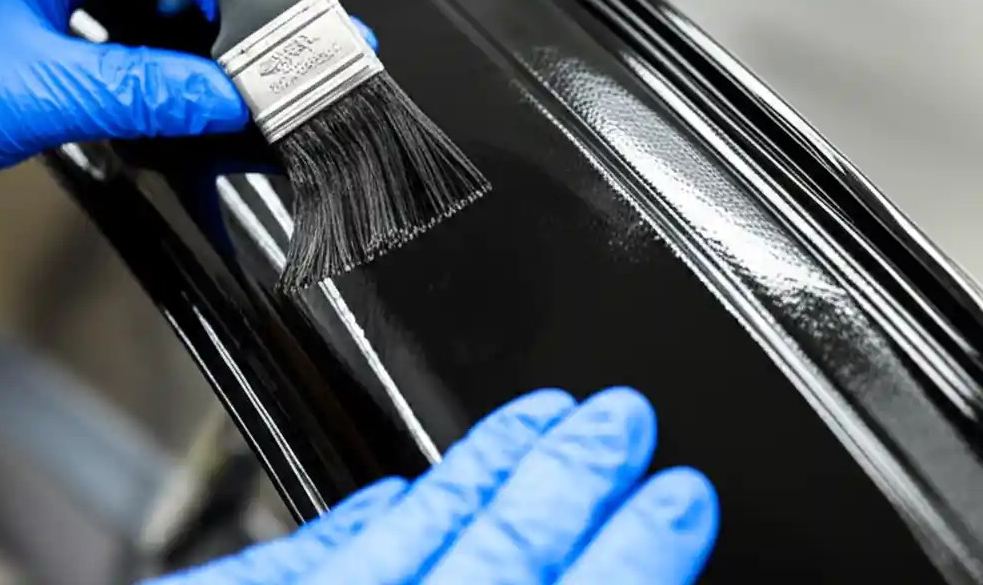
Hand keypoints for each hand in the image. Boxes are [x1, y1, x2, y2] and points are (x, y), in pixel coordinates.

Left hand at [152, 388, 717, 584]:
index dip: (641, 551)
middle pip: (501, 549)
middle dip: (570, 479)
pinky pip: (305, 551)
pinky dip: (363, 520)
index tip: (680, 498)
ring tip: (541, 421)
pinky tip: (397, 490)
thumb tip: (603, 567)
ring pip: (409, 526)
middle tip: (621, 418)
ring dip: (484, 471)